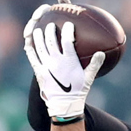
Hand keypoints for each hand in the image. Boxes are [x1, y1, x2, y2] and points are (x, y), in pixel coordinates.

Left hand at [24, 0, 103, 121]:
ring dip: (38, 36)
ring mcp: (46, 66)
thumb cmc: (78, 92)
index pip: (67, 40)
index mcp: (69, 61)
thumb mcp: (88, 78)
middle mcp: (56, 61)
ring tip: (38, 30)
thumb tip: (102, 53)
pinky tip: (28, 44)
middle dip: (50, 30)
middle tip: (51, 25)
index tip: (69, 24)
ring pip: (40, 46)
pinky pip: (33, 58)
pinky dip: (30, 49)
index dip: (68, 29)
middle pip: (51, 40)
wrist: (64, 105)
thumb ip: (95, 64)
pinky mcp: (39, 72)